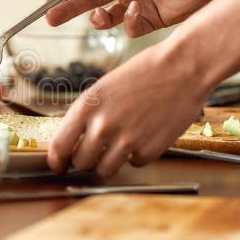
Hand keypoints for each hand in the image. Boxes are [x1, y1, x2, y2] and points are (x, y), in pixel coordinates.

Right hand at [45, 0, 225, 37]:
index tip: (48, 0)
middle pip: (90, 2)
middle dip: (69, 10)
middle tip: (50, 19)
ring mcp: (136, 5)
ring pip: (107, 20)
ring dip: (100, 20)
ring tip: (101, 17)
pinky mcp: (151, 21)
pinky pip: (131, 28)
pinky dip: (130, 21)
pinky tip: (137, 11)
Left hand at [46, 42, 211, 176]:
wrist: (183, 69)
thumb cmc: (145, 72)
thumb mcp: (104, 88)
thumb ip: (88, 113)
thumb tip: (74, 138)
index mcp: (87, 106)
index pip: (59, 146)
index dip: (56, 160)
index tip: (59, 165)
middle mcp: (102, 126)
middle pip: (81, 162)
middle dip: (86, 159)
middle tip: (95, 151)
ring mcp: (126, 141)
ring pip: (105, 170)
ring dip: (108, 162)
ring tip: (119, 146)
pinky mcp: (149, 150)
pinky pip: (134, 164)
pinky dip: (137, 156)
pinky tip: (143, 137)